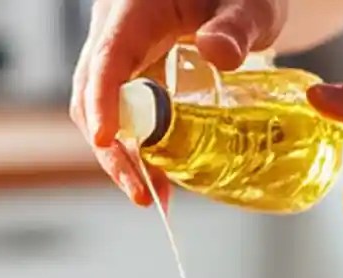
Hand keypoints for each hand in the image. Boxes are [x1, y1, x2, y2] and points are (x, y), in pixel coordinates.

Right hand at [71, 0, 287, 205]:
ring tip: (151, 193)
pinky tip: (157, 174)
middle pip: (92, 96)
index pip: (106, 59)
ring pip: (101, 112)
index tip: (105, 139)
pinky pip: (122, 116)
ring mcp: (119, 59)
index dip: (102, 101)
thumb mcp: (250, 2)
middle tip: (142, 190)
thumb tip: (219, 54)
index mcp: (131, 12)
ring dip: (122, 155)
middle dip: (113, 149)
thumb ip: (237, 26)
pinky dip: (135, 147)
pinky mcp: (130, 78)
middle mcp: (114, 35)